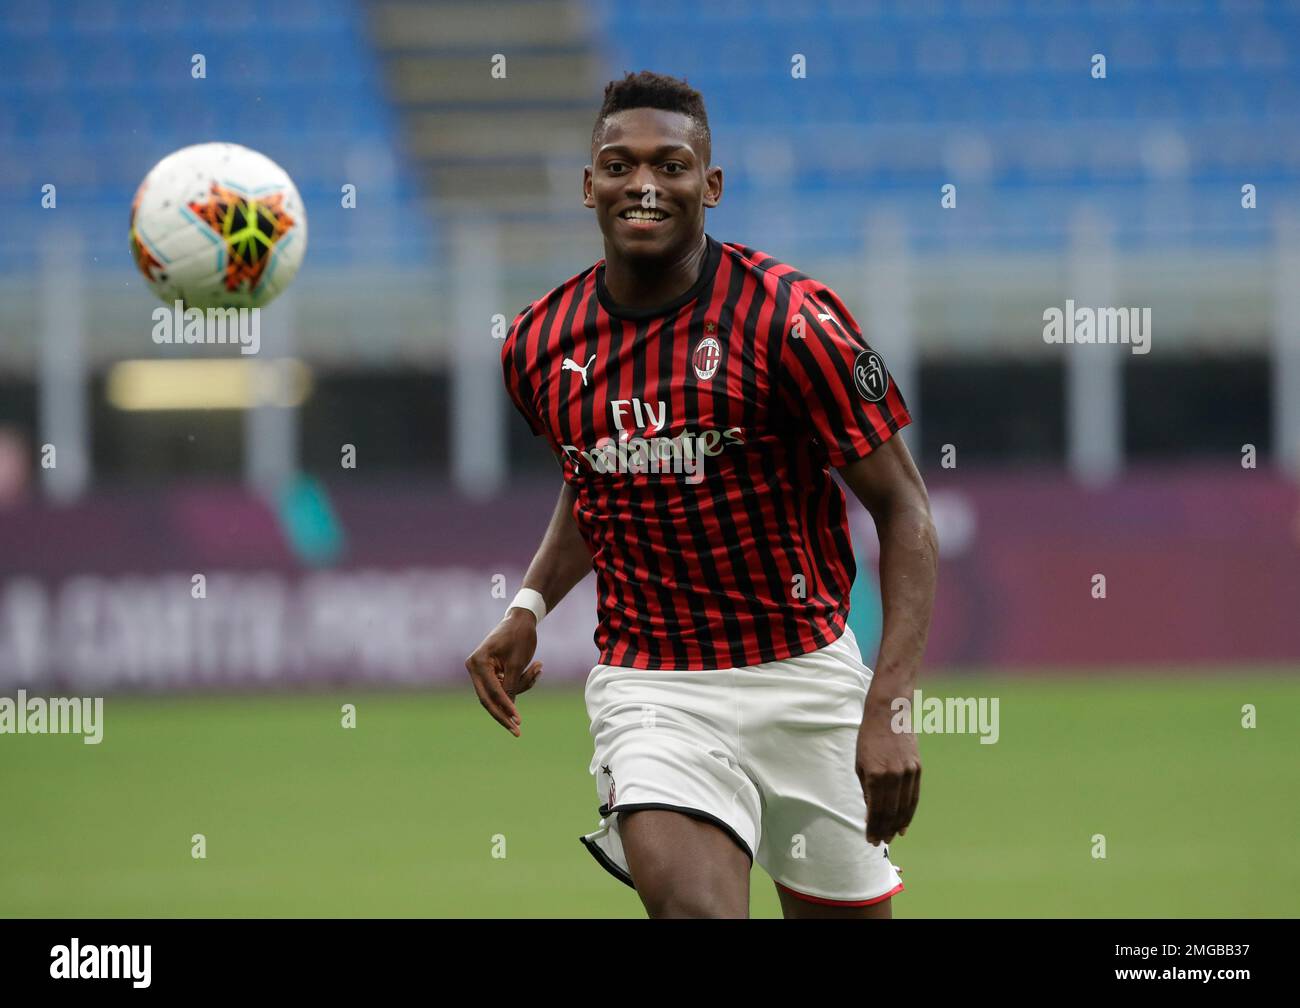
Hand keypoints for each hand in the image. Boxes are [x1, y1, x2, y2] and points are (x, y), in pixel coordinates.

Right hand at [464, 609, 542, 736]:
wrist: (522, 619)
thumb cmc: (519, 636)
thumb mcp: (517, 662)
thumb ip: (511, 686)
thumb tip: (508, 710)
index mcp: (478, 662)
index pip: (491, 691)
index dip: (505, 707)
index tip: (518, 720)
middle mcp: (475, 667)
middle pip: (488, 699)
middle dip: (505, 713)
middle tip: (517, 731)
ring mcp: (481, 671)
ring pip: (499, 693)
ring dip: (522, 686)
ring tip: (538, 667)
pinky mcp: (491, 673)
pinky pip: (504, 686)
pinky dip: (520, 682)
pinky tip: (535, 668)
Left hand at [855, 703, 921, 845]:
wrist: (889, 715)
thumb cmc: (868, 739)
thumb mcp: (860, 764)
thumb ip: (866, 789)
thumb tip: (870, 812)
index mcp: (875, 775)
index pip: (876, 810)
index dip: (873, 827)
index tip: (870, 839)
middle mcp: (893, 776)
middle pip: (891, 812)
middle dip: (884, 830)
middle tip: (880, 842)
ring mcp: (908, 773)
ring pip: (904, 808)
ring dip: (898, 826)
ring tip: (891, 837)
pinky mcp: (917, 769)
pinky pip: (914, 797)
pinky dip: (909, 813)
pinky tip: (904, 825)